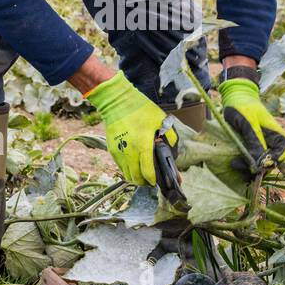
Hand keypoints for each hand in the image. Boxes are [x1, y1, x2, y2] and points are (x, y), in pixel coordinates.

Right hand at [86, 71, 175, 185]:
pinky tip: (134, 163)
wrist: (117, 101)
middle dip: (144, 182)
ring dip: (135, 177)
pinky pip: (120, 166)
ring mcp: (119, 152)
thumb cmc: (141, 109)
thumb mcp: (161, 120)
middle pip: (136, 178)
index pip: (147, 172)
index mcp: (143, 145)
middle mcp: (129, 152)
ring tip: (142, 173)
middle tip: (151, 179)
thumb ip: (170, 136)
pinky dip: (128, 169)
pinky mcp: (112, 150)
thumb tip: (173, 149)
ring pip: (126, 174)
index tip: (157, 181)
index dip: (153, 180)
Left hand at [218, 77, 284, 167]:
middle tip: (236, 163)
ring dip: (249, 168)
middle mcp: (275, 144)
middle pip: (271, 164)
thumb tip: (259, 162)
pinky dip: (246, 164)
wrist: (237, 98)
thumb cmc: (244, 107)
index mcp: (279, 137)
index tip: (252, 165)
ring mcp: (265, 147)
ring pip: (262, 165)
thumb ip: (254, 141)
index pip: (281, 157)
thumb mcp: (248, 122)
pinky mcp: (255, 148)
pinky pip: (254, 161)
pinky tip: (235, 163)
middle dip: (256, 168)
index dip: (268, 164)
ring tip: (234, 163)